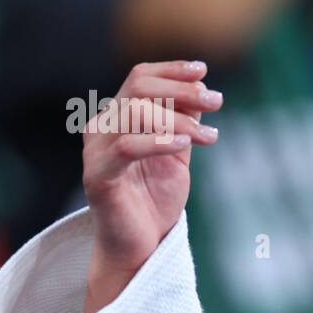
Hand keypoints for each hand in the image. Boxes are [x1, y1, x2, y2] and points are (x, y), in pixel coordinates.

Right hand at [81, 60, 221, 312]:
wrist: (141, 243)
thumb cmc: (156, 197)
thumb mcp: (179, 151)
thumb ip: (185, 121)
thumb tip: (202, 88)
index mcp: (119, 117)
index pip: (140, 77)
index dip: (171, 70)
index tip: (203, 71)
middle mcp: (102, 127)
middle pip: (138, 87)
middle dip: (182, 90)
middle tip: (217, 102)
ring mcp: (96, 151)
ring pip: (135, 112)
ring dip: (180, 120)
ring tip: (209, 138)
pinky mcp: (97, 176)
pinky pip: (127, 147)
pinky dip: (159, 141)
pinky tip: (186, 144)